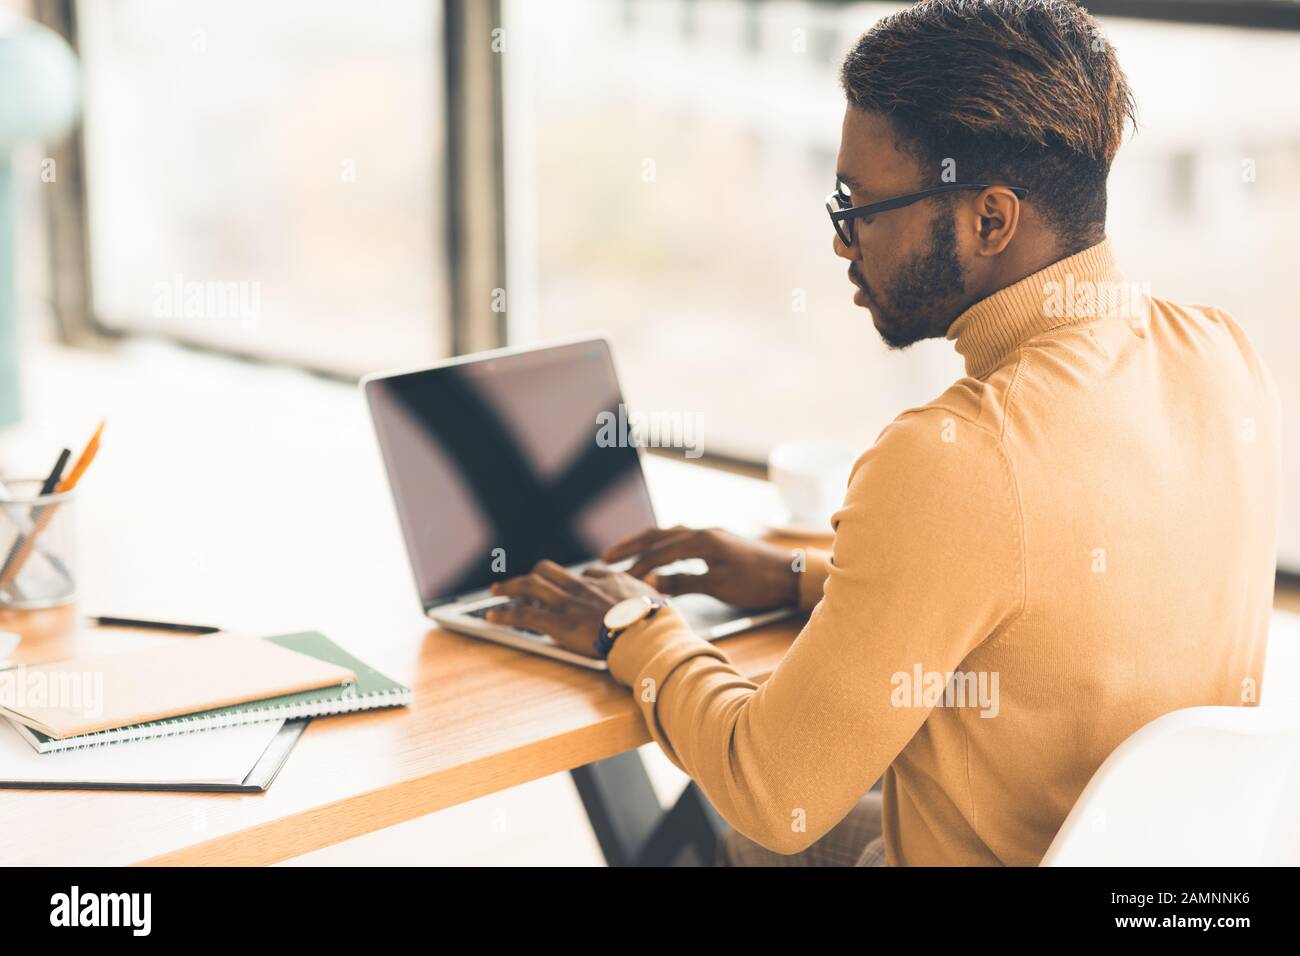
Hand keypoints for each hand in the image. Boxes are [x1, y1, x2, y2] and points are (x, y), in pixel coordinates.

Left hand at [487, 560, 663, 658]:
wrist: (647, 632)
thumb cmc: (657, 622)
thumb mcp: (658, 600)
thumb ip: (650, 594)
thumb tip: (653, 589)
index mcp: (610, 580)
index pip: (587, 574)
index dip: (575, 580)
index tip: (570, 585)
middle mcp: (584, 586)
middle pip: (549, 572)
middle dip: (533, 575)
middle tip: (521, 581)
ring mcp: (569, 602)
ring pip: (530, 586)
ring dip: (509, 587)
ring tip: (495, 591)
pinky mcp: (557, 622)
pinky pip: (523, 614)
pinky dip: (504, 615)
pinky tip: (491, 617)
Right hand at [601, 526, 798, 610]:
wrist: (791, 575)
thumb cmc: (758, 582)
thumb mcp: (719, 585)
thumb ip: (684, 581)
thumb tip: (652, 582)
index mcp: (702, 540)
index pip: (659, 552)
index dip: (637, 566)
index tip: (619, 580)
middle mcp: (703, 532)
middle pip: (658, 535)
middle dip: (631, 545)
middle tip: (606, 556)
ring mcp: (711, 536)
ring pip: (669, 535)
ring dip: (646, 544)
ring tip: (625, 554)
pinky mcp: (718, 543)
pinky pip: (682, 541)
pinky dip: (664, 548)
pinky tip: (660, 556)